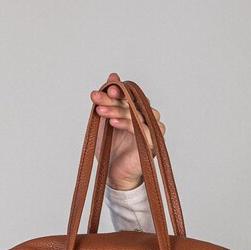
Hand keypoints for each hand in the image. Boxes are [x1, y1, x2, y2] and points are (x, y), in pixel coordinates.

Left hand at [90, 72, 165, 190]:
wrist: (114, 175)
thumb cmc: (111, 148)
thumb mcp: (105, 121)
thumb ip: (109, 99)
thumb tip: (113, 74)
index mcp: (138, 110)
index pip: (129, 95)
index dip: (118, 91)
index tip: (104, 89)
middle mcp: (148, 117)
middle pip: (132, 102)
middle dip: (113, 100)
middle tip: (98, 98)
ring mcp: (152, 129)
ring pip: (136, 114)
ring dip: (117, 111)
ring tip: (101, 111)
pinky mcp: (152, 143)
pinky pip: (141, 129)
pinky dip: (126, 124)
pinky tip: (113, 123)